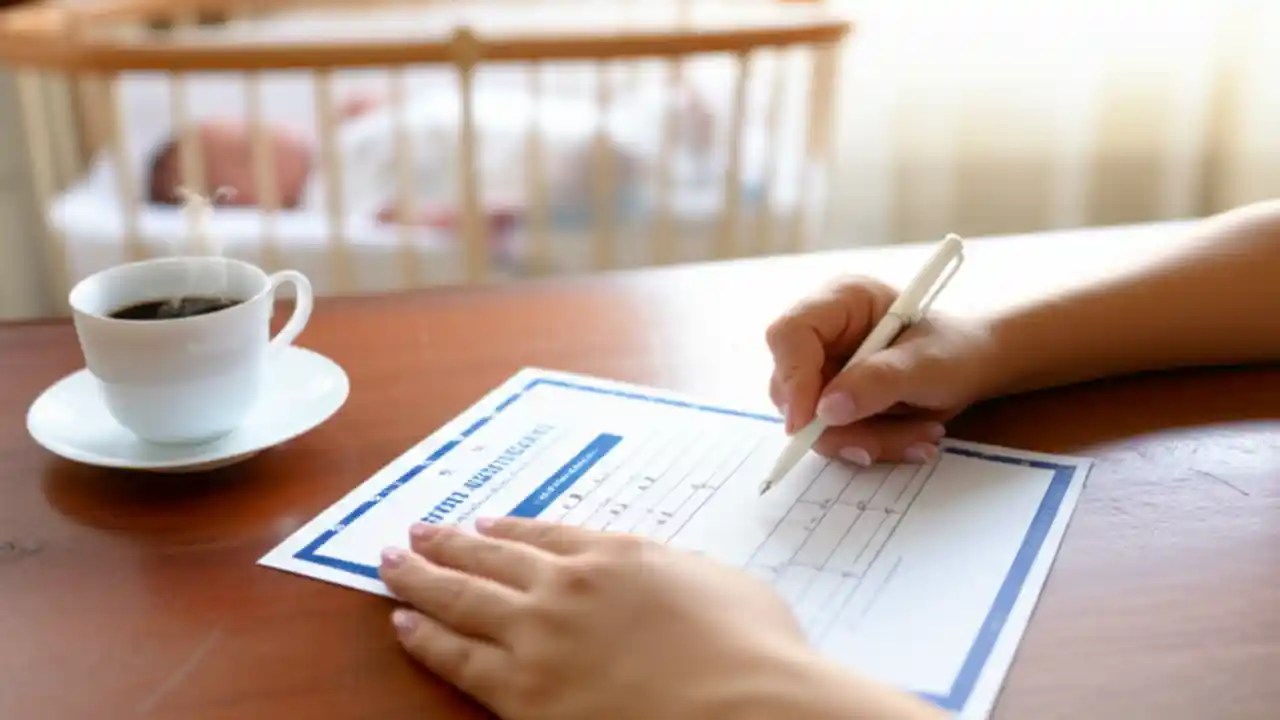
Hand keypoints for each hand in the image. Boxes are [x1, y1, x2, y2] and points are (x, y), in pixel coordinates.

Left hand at [378, 519, 934, 719]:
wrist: (747, 706)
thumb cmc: (753, 650)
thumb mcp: (720, 582)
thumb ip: (676, 571)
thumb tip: (662, 576)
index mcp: (617, 555)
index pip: (546, 535)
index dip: (509, 530)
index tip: (484, 524)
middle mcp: (568, 586)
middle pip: (492, 557)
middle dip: (449, 544)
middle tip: (417, 532)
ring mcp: (540, 636)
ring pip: (463, 598)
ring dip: (421, 578)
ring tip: (391, 564)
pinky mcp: (524, 693)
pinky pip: (459, 658)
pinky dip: (427, 637)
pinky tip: (404, 625)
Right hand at [766, 276, 999, 464]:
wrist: (978, 366)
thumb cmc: (958, 350)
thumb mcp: (927, 365)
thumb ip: (878, 383)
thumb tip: (826, 411)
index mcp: (841, 301)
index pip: (789, 335)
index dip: (793, 378)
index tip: (810, 422)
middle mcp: (823, 333)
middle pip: (792, 386)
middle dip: (838, 425)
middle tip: (881, 445)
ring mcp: (824, 367)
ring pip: (813, 420)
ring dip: (865, 439)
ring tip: (921, 438)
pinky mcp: (833, 399)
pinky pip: (833, 433)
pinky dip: (872, 443)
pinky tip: (912, 438)